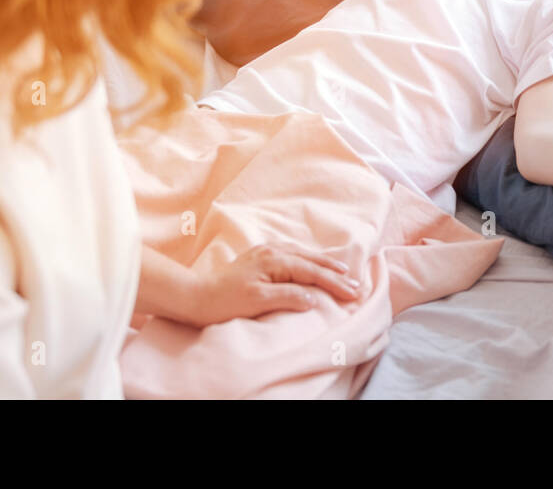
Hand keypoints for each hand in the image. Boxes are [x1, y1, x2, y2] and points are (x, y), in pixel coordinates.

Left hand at [189, 243, 360, 325]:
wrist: (196, 295)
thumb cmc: (225, 301)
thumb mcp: (259, 301)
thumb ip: (289, 296)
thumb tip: (314, 297)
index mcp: (276, 261)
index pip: (313, 272)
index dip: (335, 283)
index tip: (354, 292)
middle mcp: (273, 251)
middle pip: (312, 260)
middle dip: (336, 272)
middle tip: (356, 283)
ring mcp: (266, 253)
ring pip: (304, 255)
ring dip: (324, 264)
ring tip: (343, 271)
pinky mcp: (260, 257)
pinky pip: (294, 254)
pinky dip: (309, 260)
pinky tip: (312, 263)